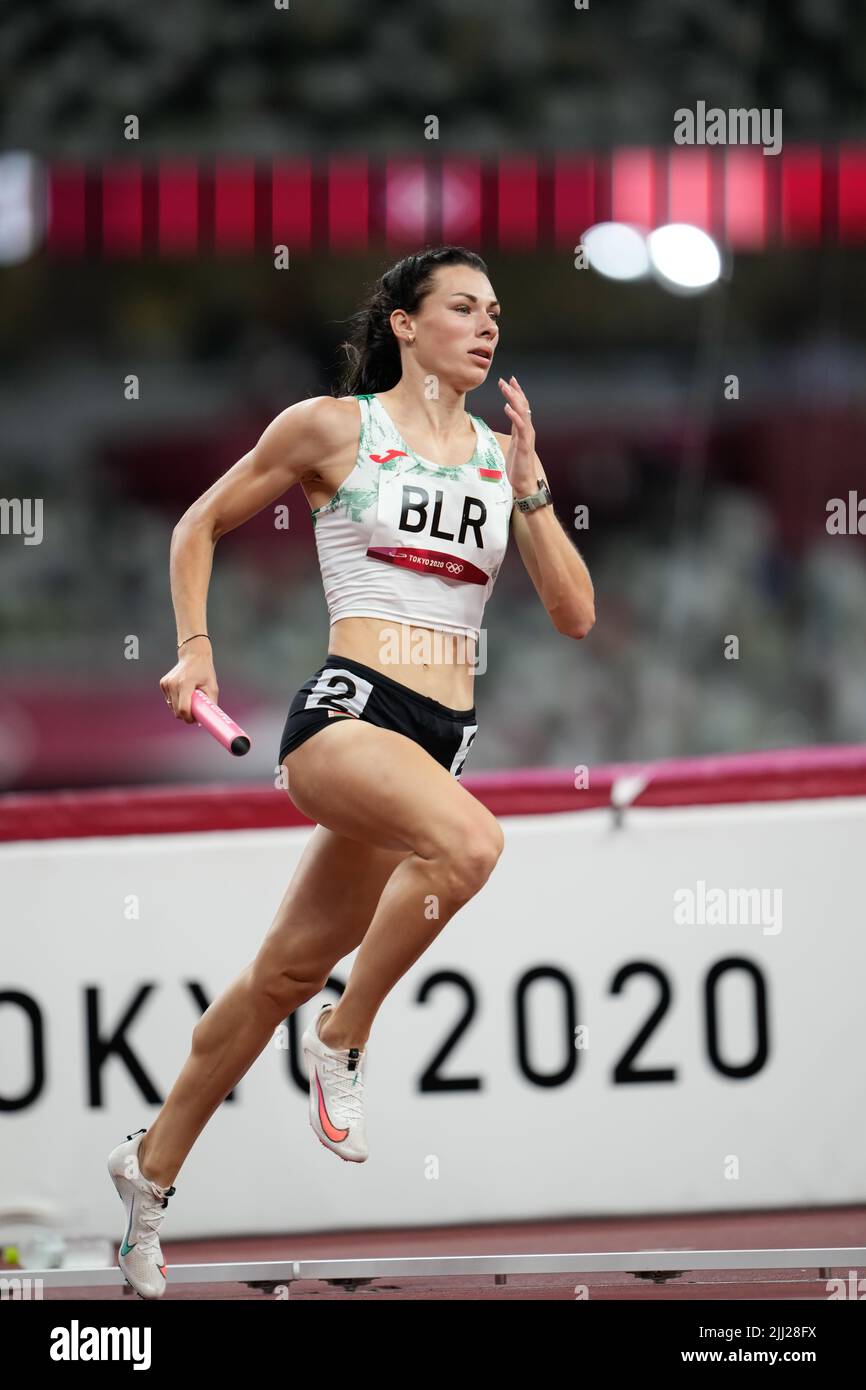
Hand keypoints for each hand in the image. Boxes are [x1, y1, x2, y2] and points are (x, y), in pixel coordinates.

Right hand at [160, 649, 218, 723]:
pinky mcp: (163, 684)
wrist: (193, 655)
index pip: (183, 709)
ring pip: (172, 707)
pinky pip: (169, 700)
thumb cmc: (204, 671)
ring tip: (190, 697)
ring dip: (181, 707)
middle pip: (177, 711)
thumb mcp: (212, 687)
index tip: (195, 719)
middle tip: (195, 710)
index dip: (189, 718)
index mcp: (185, 684)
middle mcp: (173, 684)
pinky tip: (183, 692)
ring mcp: (166, 683)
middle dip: (186, 715)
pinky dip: (177, 701)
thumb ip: (210, 704)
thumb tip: (206, 719)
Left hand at [498, 375, 536, 495]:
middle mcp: (527, 429)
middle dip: (514, 392)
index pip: (521, 406)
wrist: (524, 482)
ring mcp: (527, 436)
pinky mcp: (524, 445)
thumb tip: (509, 411)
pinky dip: (514, 416)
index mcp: (523, 429)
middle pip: (522, 406)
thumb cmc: (518, 464)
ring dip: (513, 399)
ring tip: (505, 388)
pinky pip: (520, 427)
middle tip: (504, 380)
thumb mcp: (514, 442)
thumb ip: (513, 428)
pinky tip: (508, 408)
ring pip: (522, 413)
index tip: (509, 380)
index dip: (516, 392)